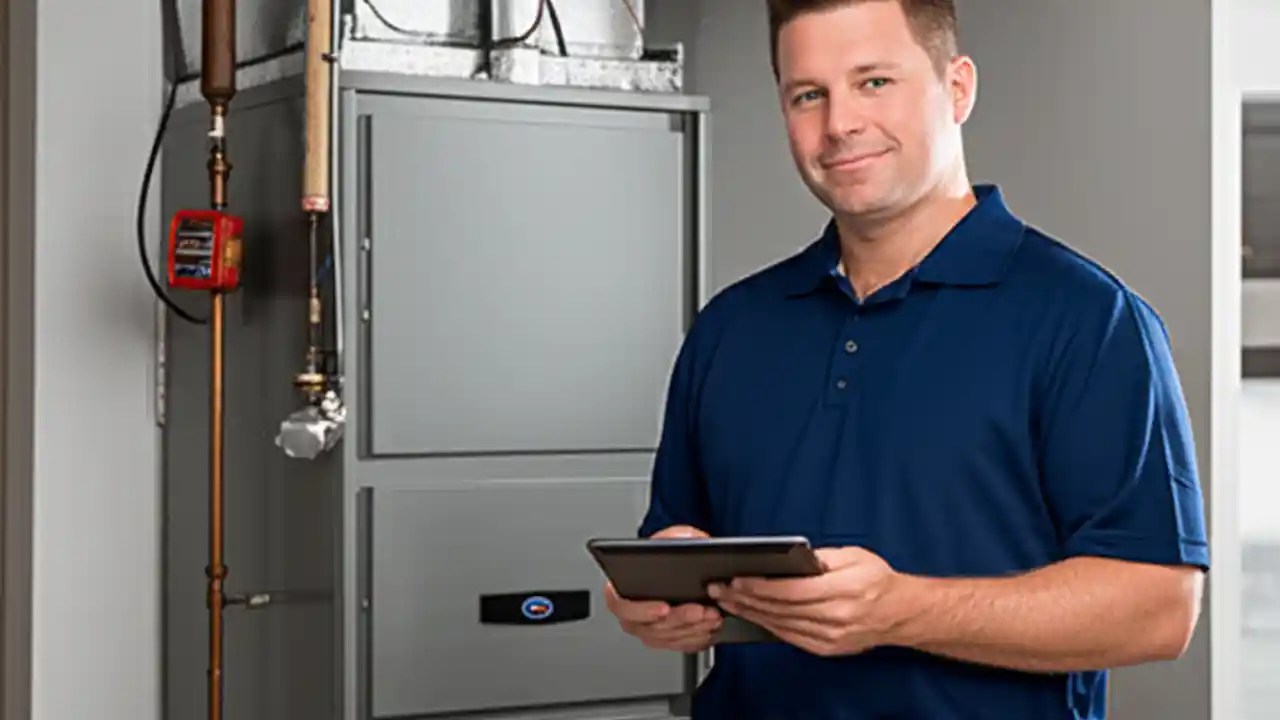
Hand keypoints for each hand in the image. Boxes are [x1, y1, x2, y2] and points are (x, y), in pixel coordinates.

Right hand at [603, 525, 722, 652]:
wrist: (682, 567)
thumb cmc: (670, 554)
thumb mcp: (673, 537)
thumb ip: (675, 538)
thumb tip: (684, 543)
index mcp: (620, 589)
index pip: (621, 606)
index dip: (641, 610)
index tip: (663, 607)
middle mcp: (632, 614)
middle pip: (649, 627)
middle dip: (678, 619)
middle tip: (699, 610)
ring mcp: (649, 630)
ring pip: (668, 638)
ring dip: (692, 629)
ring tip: (711, 615)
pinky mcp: (668, 639)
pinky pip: (681, 644)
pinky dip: (698, 637)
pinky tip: (711, 626)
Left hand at [707, 546, 906, 656]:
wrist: (900, 613)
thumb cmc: (877, 580)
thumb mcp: (853, 555)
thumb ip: (819, 558)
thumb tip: (787, 559)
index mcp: (845, 589)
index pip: (792, 590)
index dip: (760, 586)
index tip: (737, 579)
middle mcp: (837, 616)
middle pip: (780, 609)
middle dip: (745, 599)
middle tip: (720, 589)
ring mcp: (831, 637)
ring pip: (780, 625)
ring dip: (750, 613)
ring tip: (728, 601)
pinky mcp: (826, 648)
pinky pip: (789, 637)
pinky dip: (767, 625)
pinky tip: (752, 615)